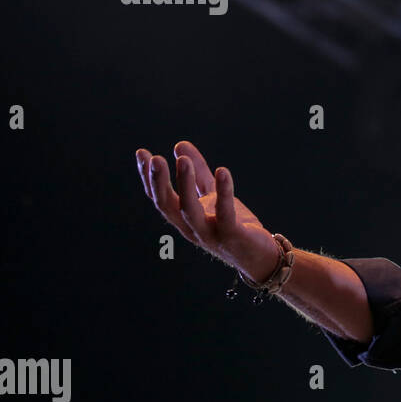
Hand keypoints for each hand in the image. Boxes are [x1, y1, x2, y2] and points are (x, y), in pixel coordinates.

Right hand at [135, 140, 280, 281]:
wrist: (259, 257)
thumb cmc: (232, 225)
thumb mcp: (212, 195)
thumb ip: (197, 173)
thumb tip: (179, 145)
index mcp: (183, 218)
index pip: (159, 198)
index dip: (148, 177)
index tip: (142, 153)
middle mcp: (191, 228)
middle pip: (167, 205)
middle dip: (158, 182)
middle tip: (155, 158)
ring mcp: (210, 234)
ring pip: (189, 210)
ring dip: (184, 184)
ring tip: (182, 160)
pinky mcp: (232, 236)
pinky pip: (225, 214)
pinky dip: (223, 193)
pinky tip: (222, 171)